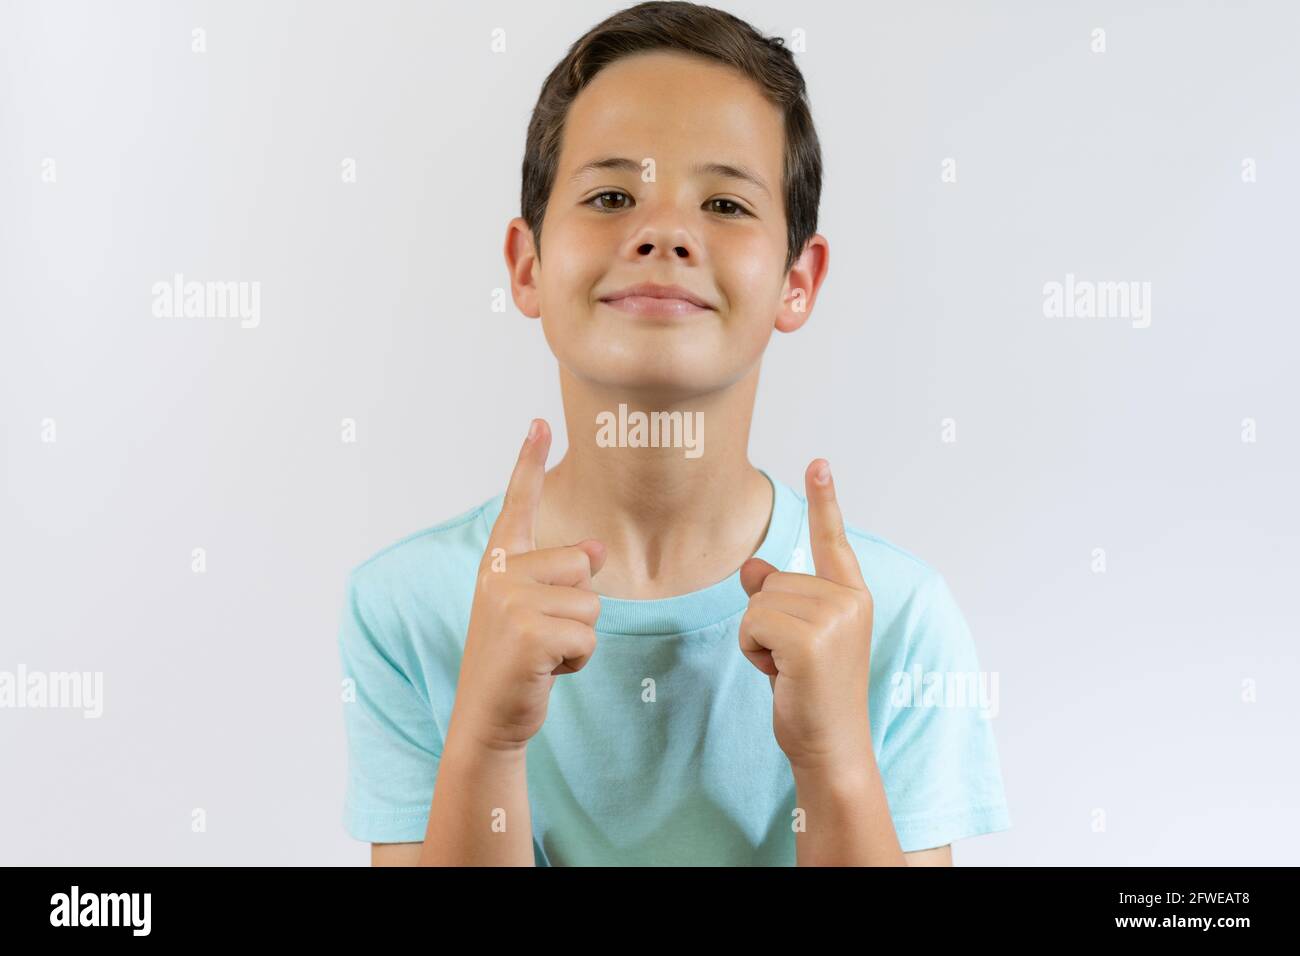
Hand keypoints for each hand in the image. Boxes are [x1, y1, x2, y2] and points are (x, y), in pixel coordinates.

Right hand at [449, 419, 604, 753]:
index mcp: (499, 562)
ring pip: (592, 605)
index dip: (528, 460)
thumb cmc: (516, 662)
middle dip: (578, 608)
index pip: (517, 503)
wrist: (486, 717)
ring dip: (579, 639)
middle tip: (542, 637)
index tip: (540, 421)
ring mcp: (510, 602)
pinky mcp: (528, 634)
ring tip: (543, 655)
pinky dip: (579, 662)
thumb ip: (562, 578)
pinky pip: (589, 637)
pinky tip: (547, 671)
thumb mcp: (537, 612)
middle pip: (583, 566)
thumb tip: (598, 551)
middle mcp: (499, 574)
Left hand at [738, 460, 874, 773]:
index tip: (818, 462)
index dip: (824, 500)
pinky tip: (781, 675)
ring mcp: (833, 618)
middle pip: (771, 582)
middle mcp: (849, 600)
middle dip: (766, 622)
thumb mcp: (793, 637)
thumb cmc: (810, 692)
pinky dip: (754, 652)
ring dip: (758, 640)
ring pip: (758, 603)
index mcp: (852, 595)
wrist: (829, 746)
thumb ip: (777, 598)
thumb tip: (751, 567)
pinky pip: (752, 624)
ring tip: (789, 669)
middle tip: (793, 661)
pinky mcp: (810, 640)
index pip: (831, 540)